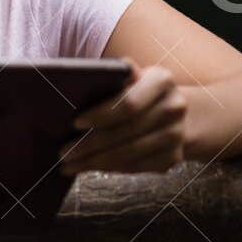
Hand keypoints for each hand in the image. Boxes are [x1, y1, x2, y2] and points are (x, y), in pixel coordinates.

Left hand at [58, 61, 187, 173]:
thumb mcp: (133, 75)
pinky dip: (111, 168)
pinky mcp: (174, 157)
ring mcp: (177, 135)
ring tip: (70, 165)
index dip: (101, 115)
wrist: (178, 111)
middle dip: (90, 144)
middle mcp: (174, 108)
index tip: (75, 124)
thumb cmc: (142, 90)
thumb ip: (116, 74)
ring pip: (130, 154)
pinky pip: (137, 167)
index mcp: (162, 80)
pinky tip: (91, 167)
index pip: (129, 103)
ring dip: (96, 162)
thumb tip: (92, 72)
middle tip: (64, 152)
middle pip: (126, 131)